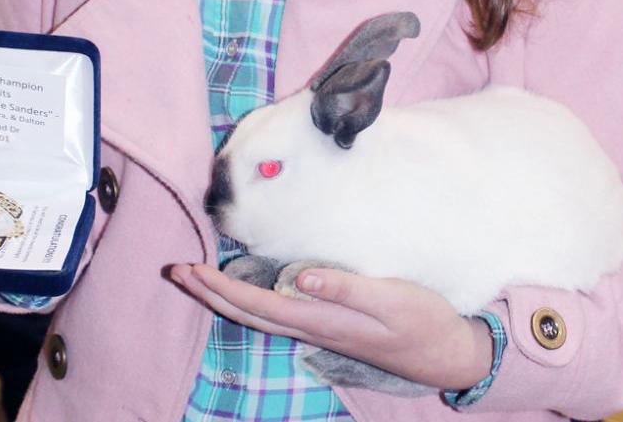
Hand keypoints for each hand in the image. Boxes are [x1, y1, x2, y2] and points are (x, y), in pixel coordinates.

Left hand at [169, 263, 493, 389]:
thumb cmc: (422, 321)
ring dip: (225, 299)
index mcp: (320, 319)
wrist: (445, 353)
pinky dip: (250, 301)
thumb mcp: (391, 299)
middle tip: (177, 272)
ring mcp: (319, 330)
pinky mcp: (328, 326)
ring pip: (259, 316)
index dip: (220, 288)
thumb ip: (346, 288)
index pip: (256, 304)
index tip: (190, 269)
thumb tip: (300, 277)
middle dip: (209, 294)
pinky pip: (276, 314)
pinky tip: (247, 290)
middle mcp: (312, 328)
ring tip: (200, 280)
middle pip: (247, 314)